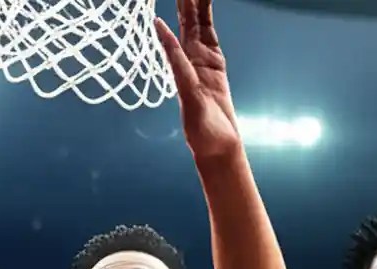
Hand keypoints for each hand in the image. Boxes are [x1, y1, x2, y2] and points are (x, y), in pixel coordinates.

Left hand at [155, 0, 240, 159]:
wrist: (219, 146)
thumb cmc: (202, 131)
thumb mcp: (190, 99)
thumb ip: (178, 66)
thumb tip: (162, 35)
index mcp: (180, 68)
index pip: (172, 33)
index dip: (170, 17)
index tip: (157, 7)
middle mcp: (188, 60)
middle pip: (185, 21)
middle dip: (183, 2)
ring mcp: (201, 59)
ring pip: (196, 22)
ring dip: (194, 2)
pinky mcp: (215, 62)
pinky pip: (209, 33)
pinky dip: (205, 15)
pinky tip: (202, 1)